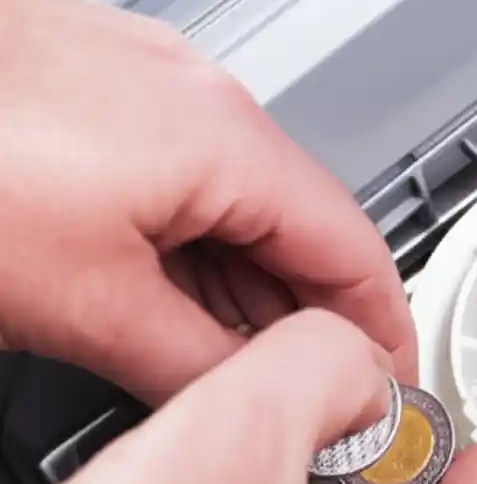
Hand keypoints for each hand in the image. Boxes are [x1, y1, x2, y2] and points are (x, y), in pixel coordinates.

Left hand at [0, 0, 415, 401]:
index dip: (383, 331)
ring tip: (232, 356)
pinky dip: (193, 244)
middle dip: (311, 316)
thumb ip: (186, 359)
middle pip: (303, 226)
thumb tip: (241, 397)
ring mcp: (149, 86)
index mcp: (226, 142)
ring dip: (246, 285)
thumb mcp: (79, 299)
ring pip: (239, 204)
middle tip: (308, 388)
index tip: (389, 385)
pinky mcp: (97, 89)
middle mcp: (203, 99)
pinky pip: (182, 178)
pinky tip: (169, 292)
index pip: (357, 250)